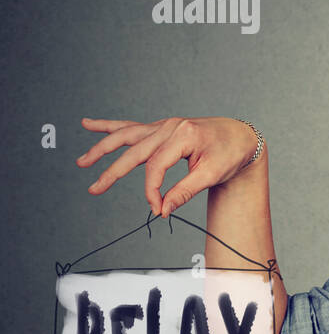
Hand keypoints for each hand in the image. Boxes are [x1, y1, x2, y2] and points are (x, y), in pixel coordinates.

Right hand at [76, 117, 259, 217]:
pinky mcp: (161, 128)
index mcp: (184, 135)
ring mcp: (164, 125)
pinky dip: (110, 126)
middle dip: (112, 172)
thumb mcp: (212, 174)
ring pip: (126, 136)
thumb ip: (185, 192)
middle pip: (134, 151)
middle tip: (94, 189)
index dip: (152, 190)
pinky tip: (89, 124)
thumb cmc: (230, 153)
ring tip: (83, 161)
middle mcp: (170, 126)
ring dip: (102, 147)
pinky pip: (132, 127)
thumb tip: (162, 209)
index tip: (157, 208)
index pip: (156, 167)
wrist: (242, 137)